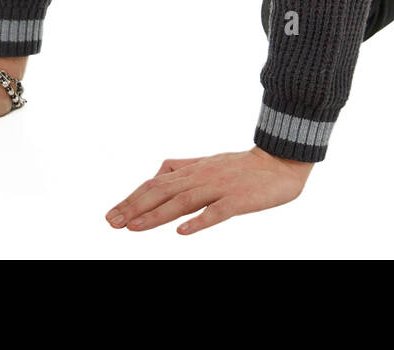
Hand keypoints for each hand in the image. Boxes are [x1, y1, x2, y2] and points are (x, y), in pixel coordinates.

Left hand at [106, 146, 314, 234]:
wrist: (281, 161)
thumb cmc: (244, 167)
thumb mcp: (209, 163)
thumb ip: (184, 168)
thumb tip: (159, 173)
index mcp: (194, 170)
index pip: (156, 183)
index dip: (132, 199)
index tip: (112, 214)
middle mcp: (202, 176)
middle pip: (162, 191)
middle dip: (135, 208)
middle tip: (112, 223)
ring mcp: (220, 187)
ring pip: (183, 201)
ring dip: (156, 215)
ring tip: (135, 227)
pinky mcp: (239, 199)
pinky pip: (217, 212)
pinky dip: (199, 221)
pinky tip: (183, 232)